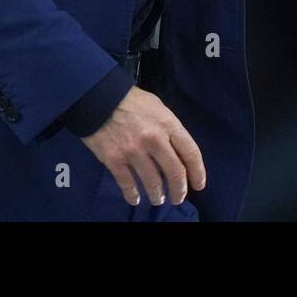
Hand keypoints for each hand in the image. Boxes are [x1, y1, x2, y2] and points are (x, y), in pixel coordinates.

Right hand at [79, 85, 206, 205]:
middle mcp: (154, 140)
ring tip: (157, 199)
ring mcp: (134, 151)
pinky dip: (133, 195)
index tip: (198, 185)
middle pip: (174, 172)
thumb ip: (169, 128)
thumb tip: (176, 151)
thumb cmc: (131, 101)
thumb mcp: (157, 107)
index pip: (190, 153)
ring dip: (157, 195)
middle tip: (178, 198)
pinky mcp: (114, 160)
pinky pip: (127, 184)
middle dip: (179, 190)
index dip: (197, 172)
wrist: (99, 97)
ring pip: (152, 182)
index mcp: (168, 124)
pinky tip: (135, 199)